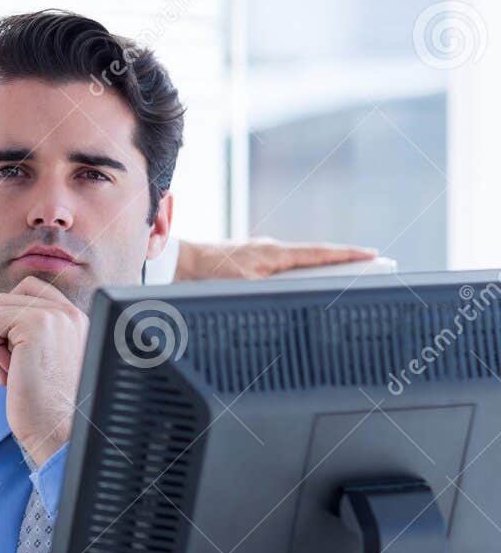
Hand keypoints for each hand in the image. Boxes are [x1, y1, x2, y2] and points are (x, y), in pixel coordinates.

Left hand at [0, 276, 87, 467]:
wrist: (62, 433)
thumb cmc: (50, 406)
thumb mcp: (47, 359)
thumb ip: (34, 333)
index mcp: (76, 319)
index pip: (31, 290)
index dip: (9, 318)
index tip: (12, 354)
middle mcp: (69, 313)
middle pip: (9, 296)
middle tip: (6, 364)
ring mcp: (55, 316)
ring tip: (11, 372)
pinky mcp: (36, 324)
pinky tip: (9, 373)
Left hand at [175, 237, 376, 281]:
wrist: (177, 264)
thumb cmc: (208, 274)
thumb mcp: (245, 288)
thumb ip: (273, 293)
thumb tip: (296, 301)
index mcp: (275, 253)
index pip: (322, 253)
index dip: (350, 256)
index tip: (375, 255)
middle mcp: (271, 251)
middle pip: (314, 260)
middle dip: (341, 267)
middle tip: (370, 273)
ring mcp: (261, 256)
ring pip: (298, 267)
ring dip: (317, 275)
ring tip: (341, 287)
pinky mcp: (250, 264)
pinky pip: (282, 272)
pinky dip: (296, 280)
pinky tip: (299, 293)